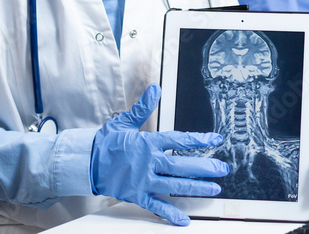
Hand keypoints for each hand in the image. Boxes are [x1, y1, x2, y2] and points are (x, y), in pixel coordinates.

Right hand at [90, 84, 228, 225]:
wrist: (86, 163)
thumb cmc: (106, 142)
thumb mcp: (124, 121)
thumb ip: (142, 107)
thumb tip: (155, 88)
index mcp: (147, 143)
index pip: (178, 140)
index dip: (198, 140)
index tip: (215, 140)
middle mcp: (148, 163)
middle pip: (181, 165)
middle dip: (204, 167)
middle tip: (222, 169)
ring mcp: (143, 181)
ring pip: (175, 186)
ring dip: (196, 188)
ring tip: (214, 189)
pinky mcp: (137, 195)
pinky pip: (156, 206)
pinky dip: (170, 214)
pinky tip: (184, 220)